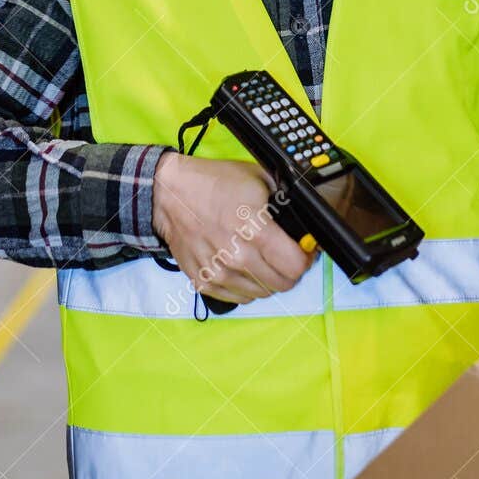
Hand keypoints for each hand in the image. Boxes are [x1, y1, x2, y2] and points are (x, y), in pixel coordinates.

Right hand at [152, 151, 314, 305]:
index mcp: (254, 229)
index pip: (295, 266)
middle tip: (283, 253)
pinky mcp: (204, 282)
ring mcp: (218, 273)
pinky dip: (246, 286)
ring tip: (260, 257)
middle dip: (289, 269)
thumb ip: (287, 203)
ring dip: (268, 279)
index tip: (303, 249)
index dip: (305, 257)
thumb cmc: (214, 184)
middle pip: (282, 284)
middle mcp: (236, 256)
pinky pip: (239, 298)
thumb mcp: (260, 180)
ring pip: (262, 294)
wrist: (171, 195)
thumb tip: (307, 224)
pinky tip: (242, 265)